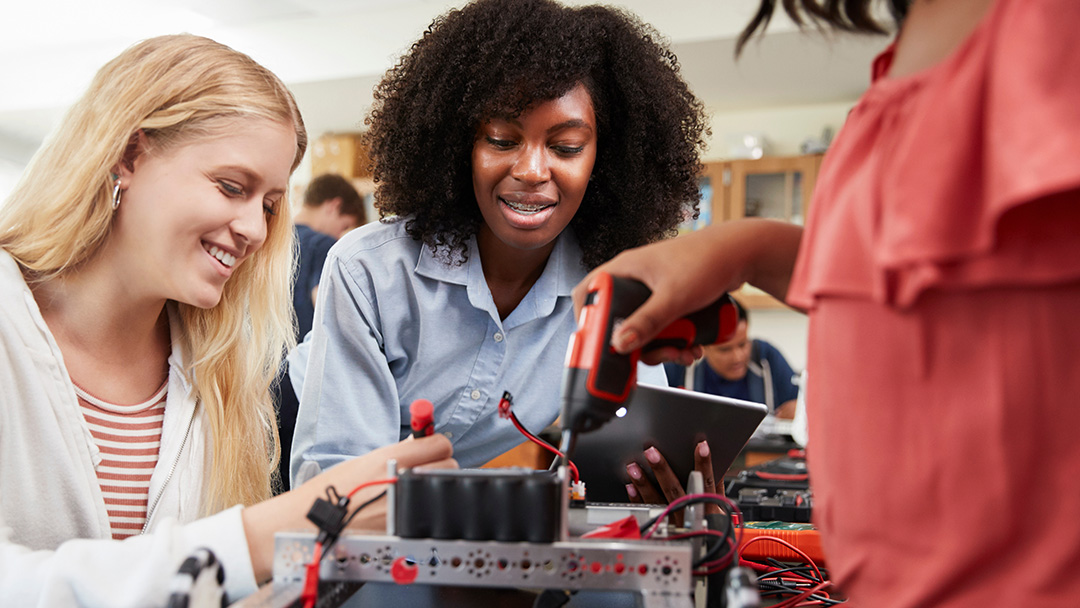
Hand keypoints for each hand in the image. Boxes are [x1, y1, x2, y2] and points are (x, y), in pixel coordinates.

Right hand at [243, 434, 455, 581]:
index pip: (440, 443)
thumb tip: (423, 442)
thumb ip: (398, 452)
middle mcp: (403, 480)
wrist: (308, 524)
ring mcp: (408, 507)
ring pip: (444, 491)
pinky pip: (432, 515)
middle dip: (440, 468)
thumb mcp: (365, 461)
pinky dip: (427, 512)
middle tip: (425, 473)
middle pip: (450, 466)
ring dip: (436, 490)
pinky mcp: (407, 531)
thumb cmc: (331, 492)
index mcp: (391, 458)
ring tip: (416, 494)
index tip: (430, 451)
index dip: (436, 447)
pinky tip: (411, 512)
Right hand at [571, 219, 802, 362]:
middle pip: (618, 320)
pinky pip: (663, 326)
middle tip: (656, 354)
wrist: (742, 253)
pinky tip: (691, 347)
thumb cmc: (707, 261)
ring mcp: (652, 290)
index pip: (589, 292)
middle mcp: (635, 279)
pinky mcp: (670, 299)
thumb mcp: (674, 297)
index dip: (587, 319)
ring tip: (683, 353)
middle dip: (637, 345)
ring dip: (662, 347)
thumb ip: (647, 322)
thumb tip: (619, 344)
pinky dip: (674, 341)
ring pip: (644, 328)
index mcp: (625, 269)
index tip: (599, 343)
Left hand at [624, 441, 718, 524]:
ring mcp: (673, 522)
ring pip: (657, 501)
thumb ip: (716, 487)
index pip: (707, 484)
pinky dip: (637, 499)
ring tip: (633, 467)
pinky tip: (631, 486)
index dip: (705, 465)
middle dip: (662, 470)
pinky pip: (646, 513)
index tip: (702, 446)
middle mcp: (689, 515)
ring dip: (644, 483)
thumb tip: (717, 462)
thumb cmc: (711, 529)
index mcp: (707, 509)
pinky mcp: (660, 527)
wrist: (705, 556)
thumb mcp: (721, 510)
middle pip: (675, 491)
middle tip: (652, 452)